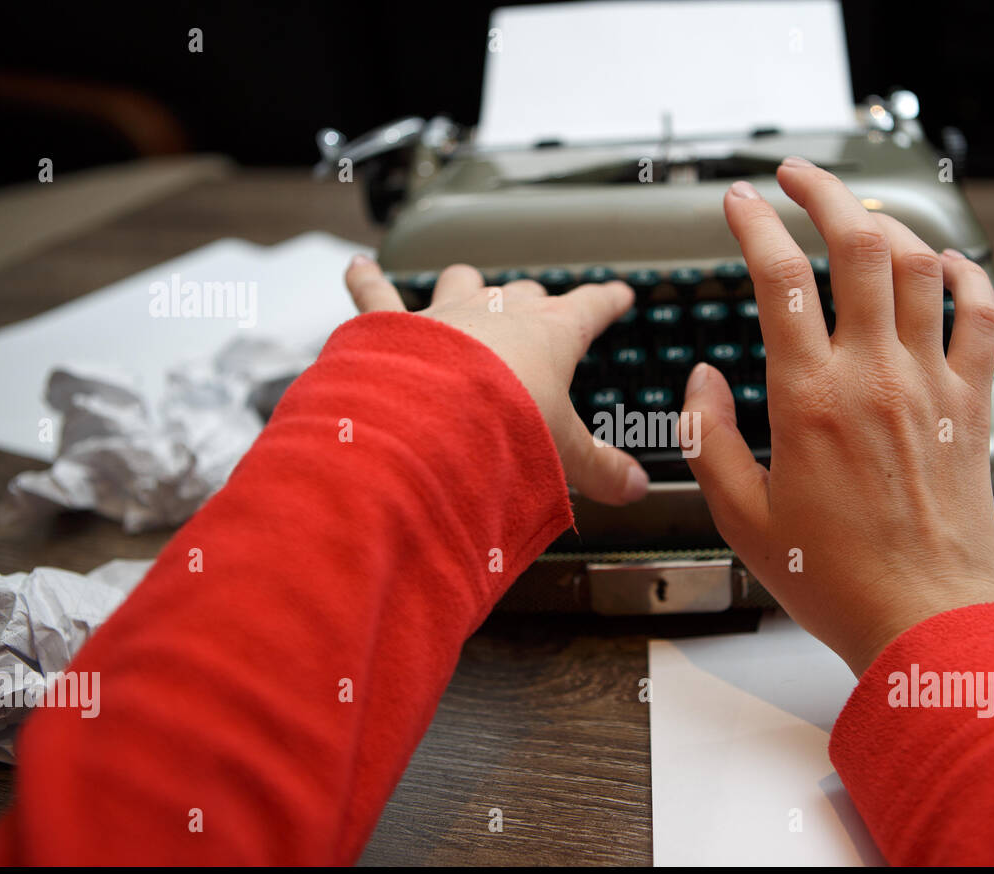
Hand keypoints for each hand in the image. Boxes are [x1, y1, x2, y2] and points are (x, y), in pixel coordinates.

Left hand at [345, 256, 648, 504]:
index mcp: (550, 334)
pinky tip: (358, 265)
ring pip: (463, 282)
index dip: (607, 300)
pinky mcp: (393, 327)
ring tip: (468, 281)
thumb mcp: (565, 454)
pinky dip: (366, 279)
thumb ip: (602, 470)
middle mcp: (497, 312)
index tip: (618, 292)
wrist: (431, 422)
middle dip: (536, 299)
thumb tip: (635, 487)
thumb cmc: (503, 425)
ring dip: (468, 284)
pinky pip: (376, 293)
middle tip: (544, 307)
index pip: (589, 307)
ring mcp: (445, 314)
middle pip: (524, 295)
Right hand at [682, 161, 993, 676]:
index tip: (738, 202)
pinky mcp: (972, 403)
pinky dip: (966, 276)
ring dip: (887, 221)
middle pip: (857, 244)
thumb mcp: (742, 518)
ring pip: (919, 266)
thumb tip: (705, 379)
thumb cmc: (834, 578)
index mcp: (810, 399)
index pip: (778, 279)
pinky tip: (946, 264)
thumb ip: (711, 438)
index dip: (753, 224)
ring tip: (858, 211)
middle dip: (821, 192)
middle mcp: (875, 375)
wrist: (925, 618)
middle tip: (796, 177)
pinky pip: (980, 316)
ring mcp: (931, 382)